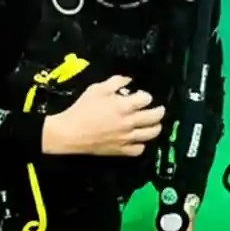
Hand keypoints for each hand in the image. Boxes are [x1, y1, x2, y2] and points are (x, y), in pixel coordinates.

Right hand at [43, 75, 164, 155]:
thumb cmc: (82, 109)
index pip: (146, 99)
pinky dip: (141, 144)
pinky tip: (139, 140)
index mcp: (124, 106)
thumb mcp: (96, 89)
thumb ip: (115, 82)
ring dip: (156, 127)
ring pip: (151, 134)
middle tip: (158, 109)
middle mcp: (129, 122)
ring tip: (154, 124)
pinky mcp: (121, 150)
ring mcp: (127, 138)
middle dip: (159, 111)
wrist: (70, 133)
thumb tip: (128, 80)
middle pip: (155, 117)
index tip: (142, 96)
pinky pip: (139, 149)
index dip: (146, 96)